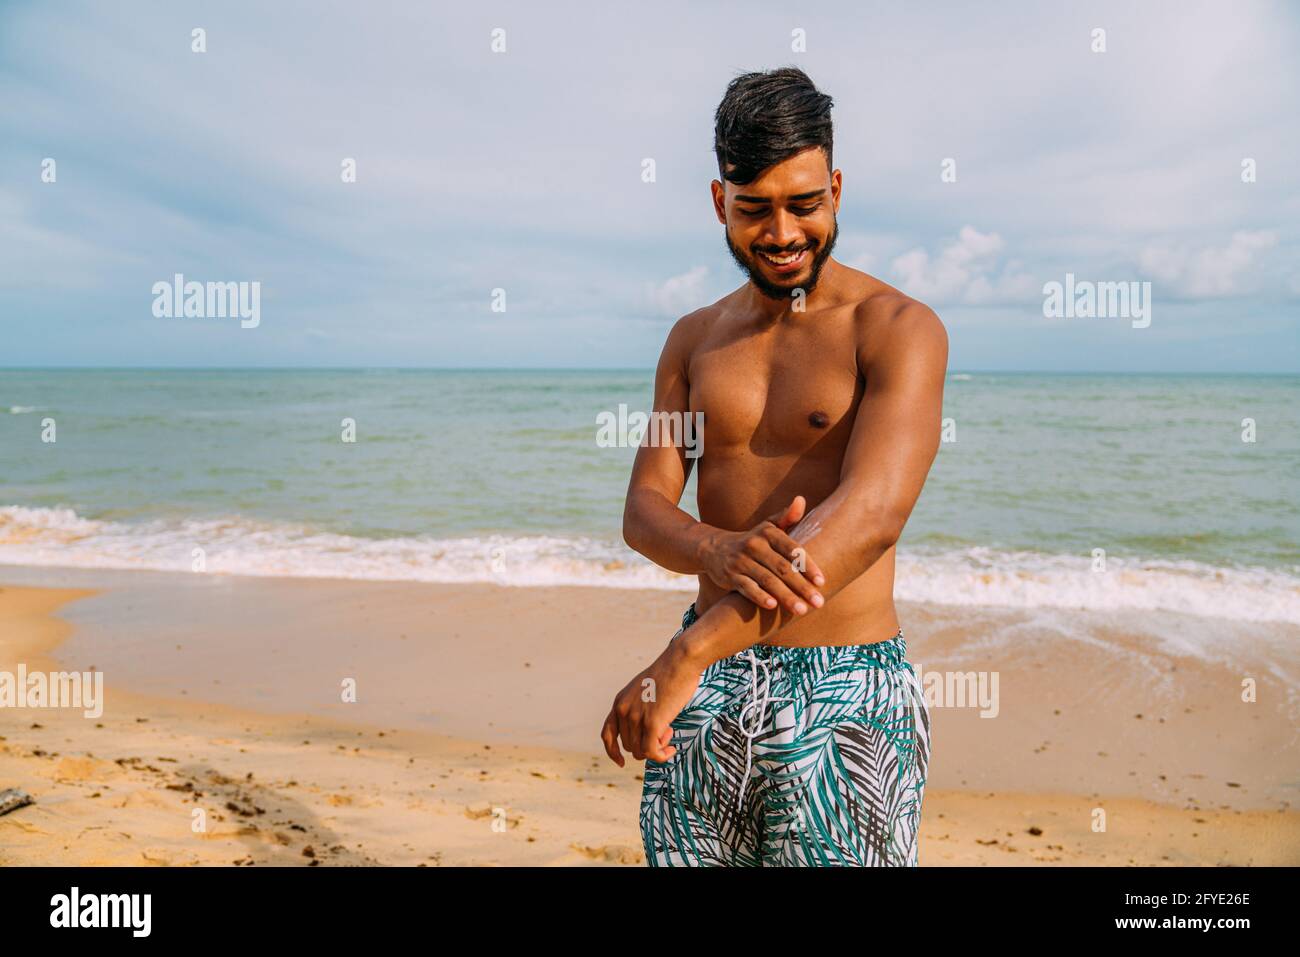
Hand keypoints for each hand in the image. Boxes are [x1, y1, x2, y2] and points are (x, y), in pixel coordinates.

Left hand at [600, 641, 702, 765]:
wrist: (680, 662)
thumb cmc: (669, 674)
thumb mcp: (645, 690)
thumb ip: (639, 708)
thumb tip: (646, 733)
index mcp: (619, 702)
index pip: (607, 734)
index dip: (612, 751)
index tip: (621, 761)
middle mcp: (623, 711)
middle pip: (629, 746)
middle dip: (647, 744)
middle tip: (666, 732)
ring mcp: (635, 718)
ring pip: (640, 751)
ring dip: (657, 748)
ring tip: (670, 732)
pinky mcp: (652, 724)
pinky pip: (651, 752)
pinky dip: (662, 756)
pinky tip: (673, 748)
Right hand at [697, 495, 824, 614]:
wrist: (713, 548)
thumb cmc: (752, 541)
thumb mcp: (767, 527)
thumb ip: (787, 517)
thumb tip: (801, 499)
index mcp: (768, 533)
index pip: (792, 549)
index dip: (808, 565)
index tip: (822, 582)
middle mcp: (754, 544)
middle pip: (782, 568)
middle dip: (802, 587)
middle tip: (819, 602)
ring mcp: (741, 561)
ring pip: (767, 580)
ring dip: (785, 596)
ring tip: (802, 610)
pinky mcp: (730, 575)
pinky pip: (746, 587)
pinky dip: (759, 596)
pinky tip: (772, 606)